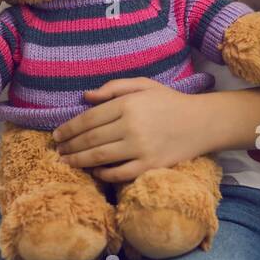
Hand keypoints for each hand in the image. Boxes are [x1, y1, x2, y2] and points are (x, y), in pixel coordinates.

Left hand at [51, 79, 210, 182]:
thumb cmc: (170, 102)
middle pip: (90, 140)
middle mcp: (132, 126)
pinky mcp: (149, 166)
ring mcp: (141, 148)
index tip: (56, 135)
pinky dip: (102, 174)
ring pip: (99, 158)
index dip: (68, 128)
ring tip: (67, 162)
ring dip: (78, 161)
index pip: (88, 119)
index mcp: (128, 104)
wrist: (202, 123)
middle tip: (57, 151)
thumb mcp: (144, 85)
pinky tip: (94, 171)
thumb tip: (85, 97)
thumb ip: (114, 88)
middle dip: (69, 146)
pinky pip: (118, 174)